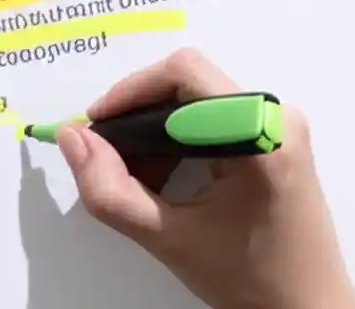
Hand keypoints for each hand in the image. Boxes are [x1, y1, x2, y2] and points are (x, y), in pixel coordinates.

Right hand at [55, 49, 354, 308]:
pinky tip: (166, 179)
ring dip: (160, 131)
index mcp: (258, 133)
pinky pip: (219, 118)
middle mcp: (278, 115)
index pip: (183, 73)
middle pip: (190, 83)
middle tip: (109, 159)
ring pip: (201, 100)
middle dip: (141, 116)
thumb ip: (110, 190)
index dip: (130, 92)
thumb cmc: (249, 280)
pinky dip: (183, 140)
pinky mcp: (281, 139)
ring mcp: (283, 125)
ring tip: (137, 178)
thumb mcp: (168, 238)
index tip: (97, 129)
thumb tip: (71, 137)